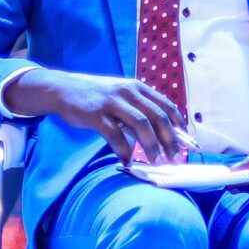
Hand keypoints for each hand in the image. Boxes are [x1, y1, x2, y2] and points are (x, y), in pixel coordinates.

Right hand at [6, 70, 189, 164]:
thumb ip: (138, 108)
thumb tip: (160, 132)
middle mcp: (128, 92)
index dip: (178, 123)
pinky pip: (115, 135)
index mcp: (137, 87)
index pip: (165, 105)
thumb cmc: (95, 96)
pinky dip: (123, 150)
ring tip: (156, 161)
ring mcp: (111, 102)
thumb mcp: (120, 95)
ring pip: (141, 124)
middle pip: (157, 116)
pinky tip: (126, 161)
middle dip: (170, 139)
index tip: (186, 139)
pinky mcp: (95, 114)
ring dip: (151, 145)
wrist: (62, 89)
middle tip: (176, 157)